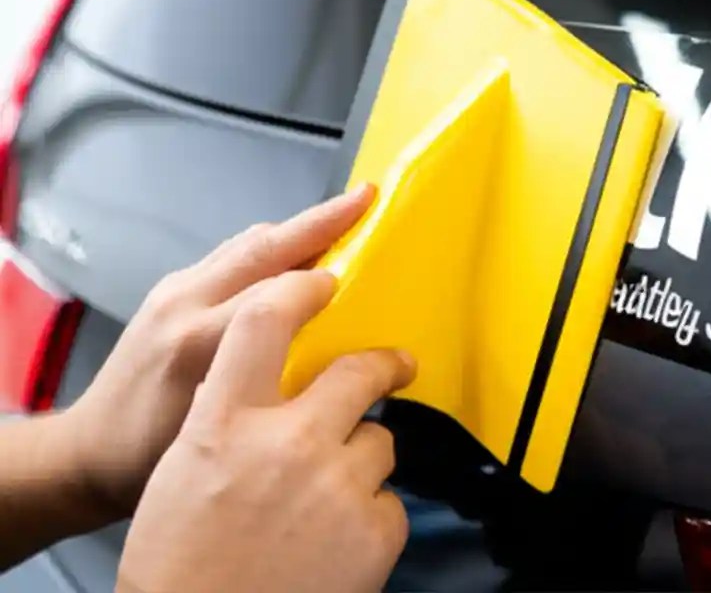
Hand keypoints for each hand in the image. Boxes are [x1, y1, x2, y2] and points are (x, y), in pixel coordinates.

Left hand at [62, 185, 373, 517]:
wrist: (84, 451)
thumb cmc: (150, 457)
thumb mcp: (214, 436)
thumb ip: (265, 398)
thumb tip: (329, 375)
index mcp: (196, 344)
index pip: (272, 294)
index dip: (320, 279)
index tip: (362, 270)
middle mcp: (184, 303)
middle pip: (262, 247)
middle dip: (319, 220)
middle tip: (365, 198)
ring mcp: (174, 291)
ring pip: (247, 244)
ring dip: (298, 227)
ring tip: (344, 215)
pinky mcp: (169, 289)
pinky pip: (232, 254)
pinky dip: (273, 244)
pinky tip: (299, 251)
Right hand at [117, 269, 415, 592]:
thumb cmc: (180, 565)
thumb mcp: (183, 471)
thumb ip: (228, 417)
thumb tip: (269, 387)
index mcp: (223, 424)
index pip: (264, 321)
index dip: (300, 289)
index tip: (323, 281)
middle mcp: (286, 442)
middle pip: (358, 371)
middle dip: (382, 365)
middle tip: (396, 365)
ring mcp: (337, 483)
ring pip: (379, 441)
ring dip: (361, 461)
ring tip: (326, 501)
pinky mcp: (375, 527)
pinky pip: (390, 500)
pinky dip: (370, 517)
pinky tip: (337, 543)